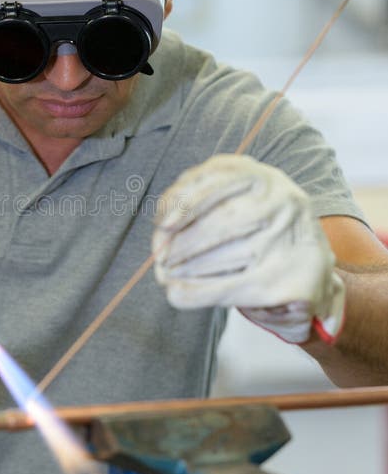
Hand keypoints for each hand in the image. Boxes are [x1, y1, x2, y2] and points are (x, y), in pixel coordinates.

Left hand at [152, 155, 344, 343]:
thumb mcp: (241, 202)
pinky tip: (176, 295)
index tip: (161, 223)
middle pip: (219, 221)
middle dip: (181, 243)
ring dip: (184, 269)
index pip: (218, 179)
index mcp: (266, 178)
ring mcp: (288, 242)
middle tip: (160, 257)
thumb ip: (202, 203)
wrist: (313, 273)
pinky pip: (227, 288)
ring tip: (167, 275)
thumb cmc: (262, 233)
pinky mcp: (286, 281)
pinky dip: (195, 293)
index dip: (183, 200)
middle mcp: (283, 202)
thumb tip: (162, 232)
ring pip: (220, 257)